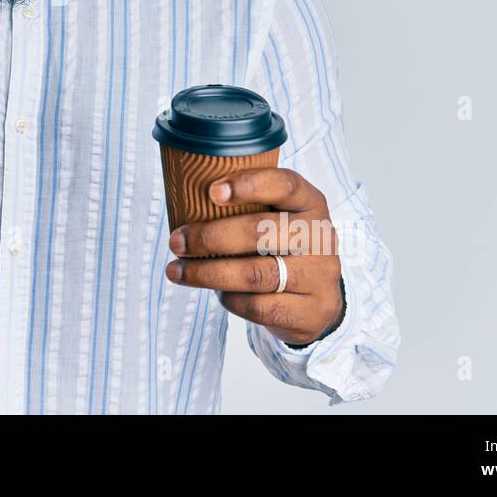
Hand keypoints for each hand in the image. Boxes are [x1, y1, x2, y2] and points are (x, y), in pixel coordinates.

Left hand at [165, 168, 343, 345]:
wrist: (319, 300)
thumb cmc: (282, 248)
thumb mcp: (276, 217)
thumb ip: (246, 206)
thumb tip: (185, 200)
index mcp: (310, 202)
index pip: (285, 185)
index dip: (249, 185)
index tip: (212, 192)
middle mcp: (320, 236)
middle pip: (261, 233)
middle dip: (210, 237)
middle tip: (176, 242)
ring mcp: (320, 275)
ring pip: (255, 274)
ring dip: (208, 273)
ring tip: (178, 271)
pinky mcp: (312, 311)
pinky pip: (259, 307)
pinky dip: (230, 300)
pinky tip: (217, 293)